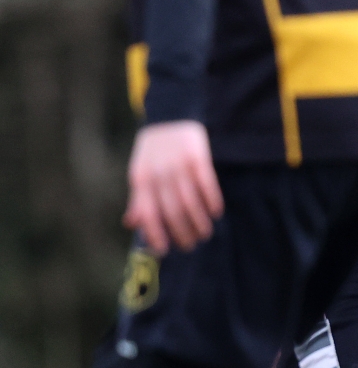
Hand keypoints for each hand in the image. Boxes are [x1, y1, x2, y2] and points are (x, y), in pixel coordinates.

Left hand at [124, 120, 223, 255]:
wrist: (170, 116)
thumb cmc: (153, 151)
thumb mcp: (140, 173)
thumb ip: (138, 199)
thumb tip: (132, 225)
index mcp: (141, 180)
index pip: (147, 213)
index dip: (155, 234)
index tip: (165, 250)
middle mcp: (159, 174)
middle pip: (172, 211)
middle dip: (182, 232)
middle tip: (191, 245)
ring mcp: (179, 166)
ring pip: (190, 201)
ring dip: (199, 221)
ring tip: (205, 233)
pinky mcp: (198, 157)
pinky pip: (207, 185)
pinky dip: (212, 201)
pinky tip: (216, 212)